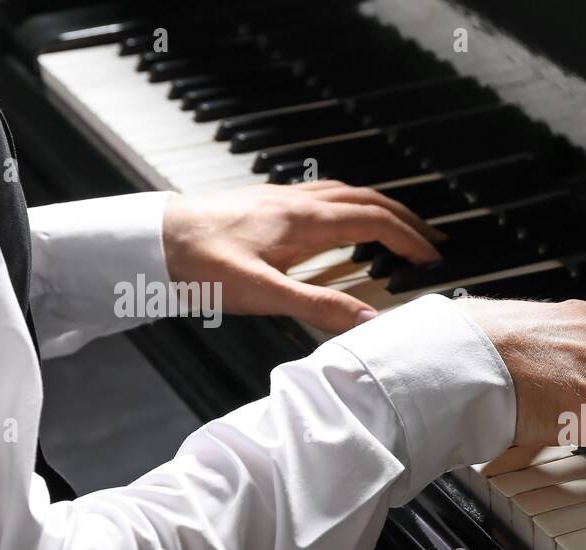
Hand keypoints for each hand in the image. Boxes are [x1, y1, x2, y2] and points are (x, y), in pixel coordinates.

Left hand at [163, 181, 444, 333]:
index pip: (375, 222)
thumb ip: (319, 307)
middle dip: (406, 220)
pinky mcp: (264, 202)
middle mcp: (298, 201)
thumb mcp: (264, 293)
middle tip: (431, 241)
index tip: (433, 259)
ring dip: (379, 208)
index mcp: (306, 220)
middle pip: (368, 200)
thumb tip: (368, 322)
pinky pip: (322, 195)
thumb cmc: (199, 264)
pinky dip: (348, 205)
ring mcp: (281, 198)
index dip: (410, 240)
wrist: (151, 239)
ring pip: (346, 193)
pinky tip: (339, 221)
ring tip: (397, 228)